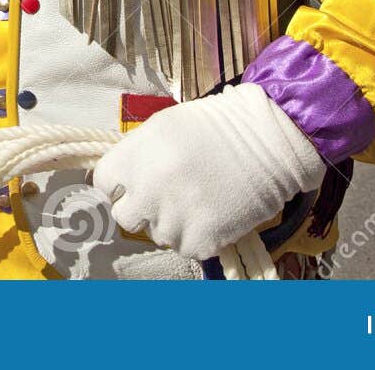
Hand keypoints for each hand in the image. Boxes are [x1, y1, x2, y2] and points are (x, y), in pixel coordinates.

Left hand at [90, 83, 325, 260]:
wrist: (270, 140)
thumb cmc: (219, 125)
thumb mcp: (164, 126)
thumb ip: (138, 154)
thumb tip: (124, 179)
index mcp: (135, 155)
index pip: (103, 184)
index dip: (120, 184)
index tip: (136, 182)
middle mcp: (148, 188)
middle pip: (125, 216)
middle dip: (143, 208)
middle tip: (168, 195)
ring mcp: (173, 217)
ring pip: (157, 234)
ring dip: (172, 223)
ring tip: (198, 201)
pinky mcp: (201, 239)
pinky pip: (185, 248)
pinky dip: (198, 236)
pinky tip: (213, 214)